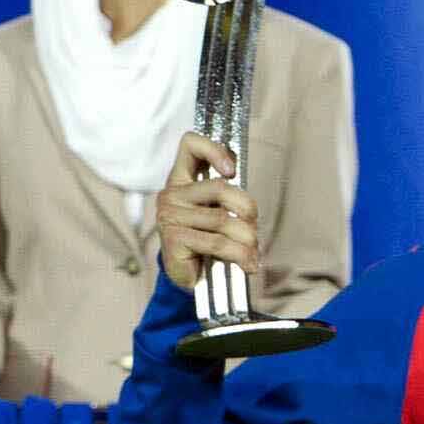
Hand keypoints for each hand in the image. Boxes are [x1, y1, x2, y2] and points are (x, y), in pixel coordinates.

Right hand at [154, 132, 258, 292]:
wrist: (189, 279)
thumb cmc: (206, 243)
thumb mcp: (218, 214)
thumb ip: (229, 199)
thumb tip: (249, 204)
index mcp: (181, 180)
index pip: (190, 145)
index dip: (214, 149)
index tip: (232, 171)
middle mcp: (172, 194)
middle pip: (221, 187)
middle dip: (247, 210)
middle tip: (252, 229)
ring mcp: (170, 216)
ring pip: (224, 220)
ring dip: (247, 240)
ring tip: (251, 253)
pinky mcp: (175, 238)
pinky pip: (218, 242)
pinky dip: (240, 255)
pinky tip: (246, 264)